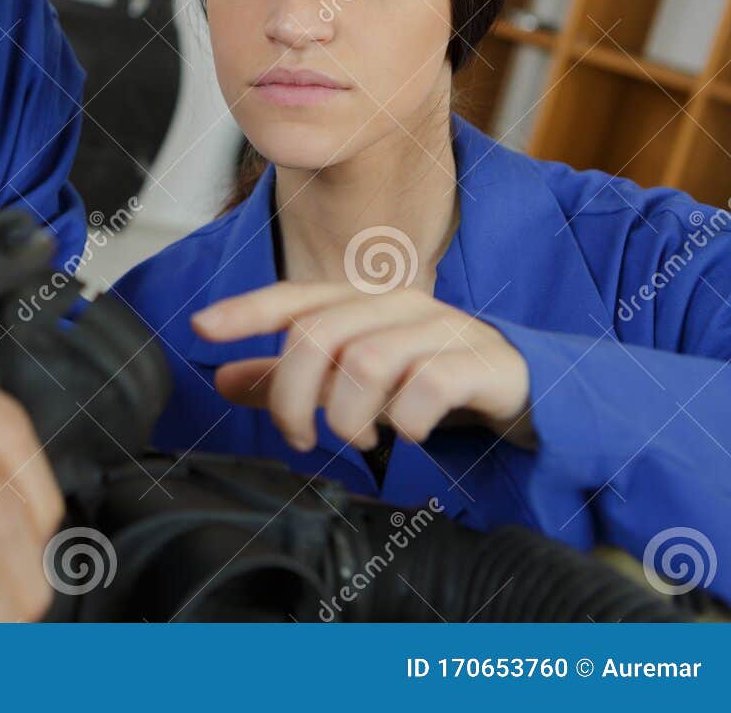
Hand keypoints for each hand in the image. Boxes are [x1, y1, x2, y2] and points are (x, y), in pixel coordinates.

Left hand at [192, 282, 535, 452]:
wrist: (534, 390)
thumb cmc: (433, 379)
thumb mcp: (355, 381)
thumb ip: (290, 380)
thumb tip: (221, 378)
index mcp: (364, 304)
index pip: (295, 298)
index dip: (246, 310)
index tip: (202, 327)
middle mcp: (399, 307)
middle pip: (319, 334)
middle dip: (292, 394)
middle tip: (298, 436)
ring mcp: (443, 330)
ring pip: (366, 361)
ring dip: (347, 414)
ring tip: (358, 438)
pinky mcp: (483, 364)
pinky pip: (427, 387)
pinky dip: (405, 420)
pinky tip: (406, 435)